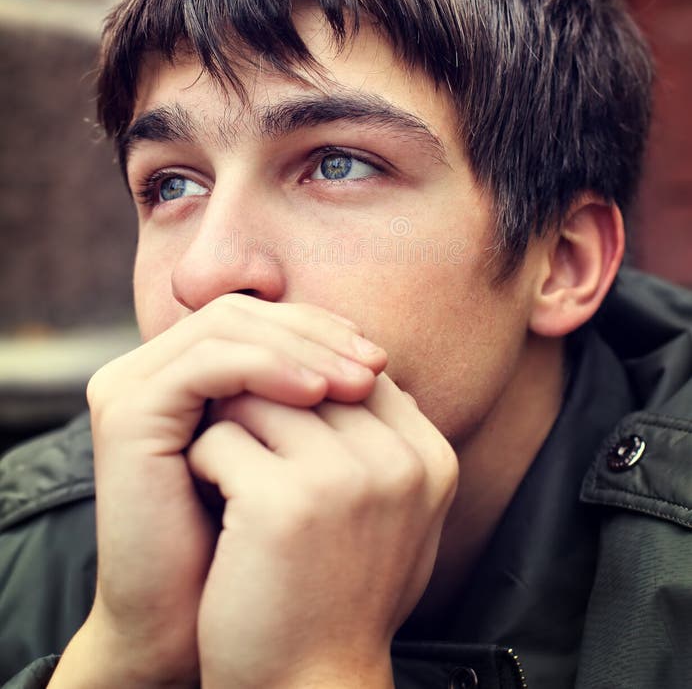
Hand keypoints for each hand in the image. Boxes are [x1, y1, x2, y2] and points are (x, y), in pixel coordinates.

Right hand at [49, 295, 386, 688]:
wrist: (186, 627)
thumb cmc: (249, 547)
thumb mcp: (291, 460)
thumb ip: (315, 407)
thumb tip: (379, 363)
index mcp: (186, 373)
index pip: (258, 318)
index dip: (319, 328)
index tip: (377, 358)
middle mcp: (153, 369)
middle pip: (245, 312)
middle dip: (317, 332)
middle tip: (375, 363)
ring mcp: (133, 386)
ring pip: (228, 326)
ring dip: (301, 346)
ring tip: (358, 382)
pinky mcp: (127, 411)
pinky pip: (207, 364)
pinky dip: (267, 368)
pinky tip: (316, 395)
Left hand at [188, 374, 458, 688]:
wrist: (311, 687)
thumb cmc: (340, 594)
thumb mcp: (390, 513)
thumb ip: (381, 439)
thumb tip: (351, 363)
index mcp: (431, 458)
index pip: (357, 372)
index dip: (306, 389)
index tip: (276, 421)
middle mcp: (400, 460)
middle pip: (308, 376)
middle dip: (266, 401)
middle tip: (242, 440)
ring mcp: (347, 478)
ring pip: (260, 396)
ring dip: (232, 428)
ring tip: (229, 472)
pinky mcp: (287, 502)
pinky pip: (222, 440)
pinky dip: (205, 465)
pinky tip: (213, 504)